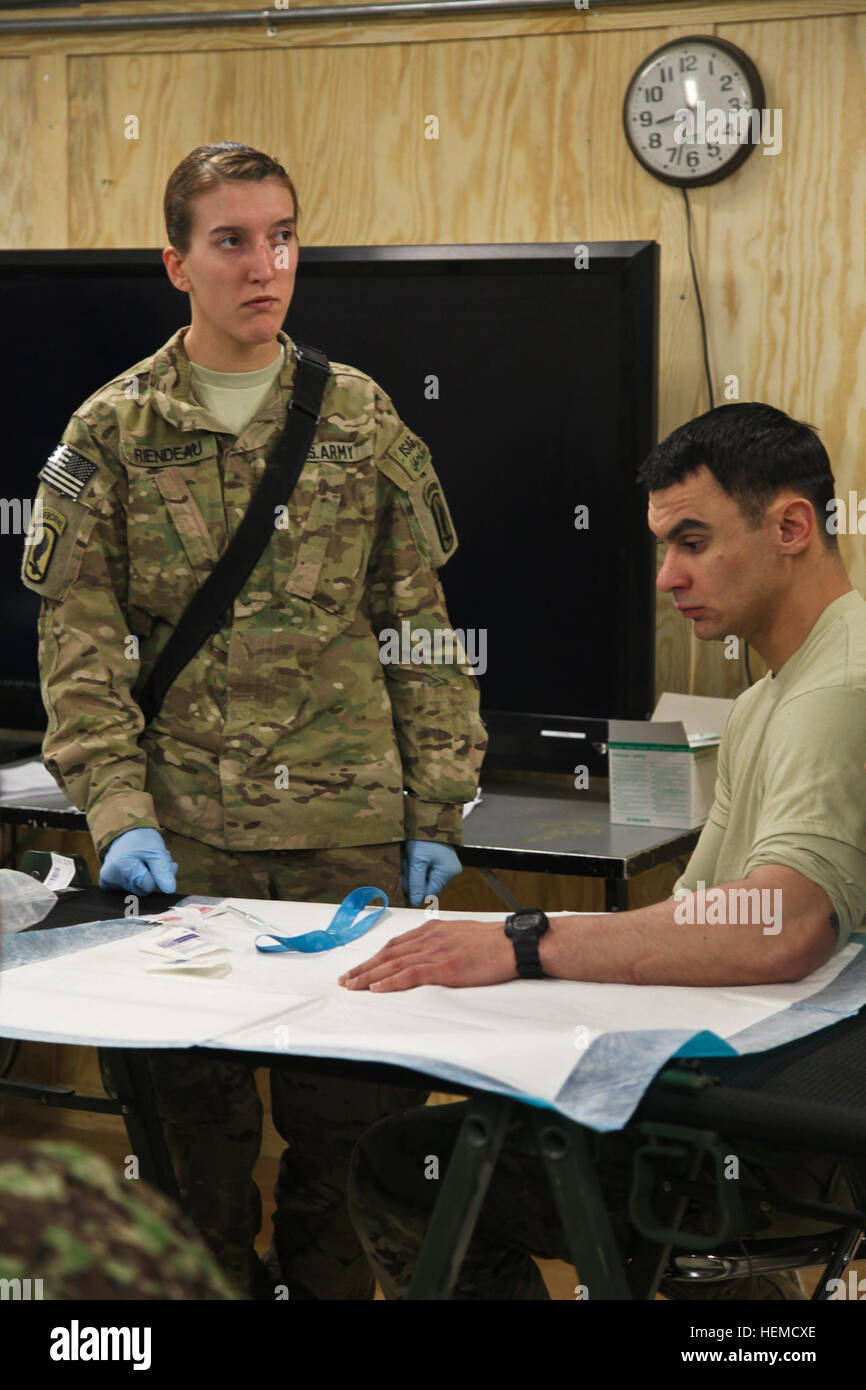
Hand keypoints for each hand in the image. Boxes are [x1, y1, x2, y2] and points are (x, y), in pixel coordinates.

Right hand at [99, 828, 177, 894]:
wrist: (124, 832)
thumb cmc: (142, 840)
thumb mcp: (157, 850)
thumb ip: (163, 870)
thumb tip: (169, 890)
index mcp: (122, 866)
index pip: (148, 886)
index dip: (158, 876)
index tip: (159, 863)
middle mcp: (110, 877)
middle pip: (142, 890)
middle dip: (152, 877)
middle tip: (153, 862)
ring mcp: (106, 882)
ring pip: (136, 890)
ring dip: (145, 879)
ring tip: (144, 863)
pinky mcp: (106, 884)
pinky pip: (127, 890)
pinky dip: (135, 882)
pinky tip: (135, 869)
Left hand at [339, 918, 515, 991]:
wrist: (512, 944)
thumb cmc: (492, 942)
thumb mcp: (460, 935)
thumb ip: (441, 942)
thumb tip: (429, 953)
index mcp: (433, 930)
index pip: (395, 944)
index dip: (375, 957)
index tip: (360, 967)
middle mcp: (429, 938)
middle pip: (388, 953)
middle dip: (364, 967)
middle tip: (345, 979)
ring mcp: (436, 952)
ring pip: (394, 964)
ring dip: (369, 976)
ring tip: (352, 986)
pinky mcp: (444, 967)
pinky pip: (410, 974)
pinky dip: (390, 982)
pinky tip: (377, 988)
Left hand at [402, 840, 461, 906]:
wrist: (428, 818)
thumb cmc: (423, 838)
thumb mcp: (416, 861)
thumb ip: (415, 882)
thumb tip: (414, 902)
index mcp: (447, 872)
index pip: (428, 892)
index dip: (413, 887)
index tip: (405, 875)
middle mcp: (451, 871)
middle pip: (428, 886)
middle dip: (414, 877)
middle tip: (406, 863)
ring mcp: (449, 866)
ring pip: (427, 878)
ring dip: (416, 871)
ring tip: (410, 858)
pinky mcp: (444, 861)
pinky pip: (430, 871)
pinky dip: (420, 866)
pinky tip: (416, 857)